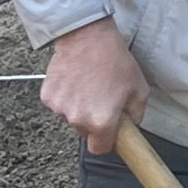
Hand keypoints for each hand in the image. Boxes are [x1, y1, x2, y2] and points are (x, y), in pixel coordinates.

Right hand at [43, 17, 148, 154]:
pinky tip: (76, 81)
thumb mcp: (139, 90)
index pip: (100, 149)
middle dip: (94, 122)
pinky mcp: (47, 96)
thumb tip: (130, 126)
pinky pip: (59, 105)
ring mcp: (59, 108)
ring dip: (79, 109)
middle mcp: (77, 119)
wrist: (87, 38)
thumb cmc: (115, 62)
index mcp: (101, 122)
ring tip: (89, 86)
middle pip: (85, 133)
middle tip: (103, 100)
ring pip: (71, 118)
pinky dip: (66, 97)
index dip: (107, 141)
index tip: (110, 131)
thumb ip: (136, 116)